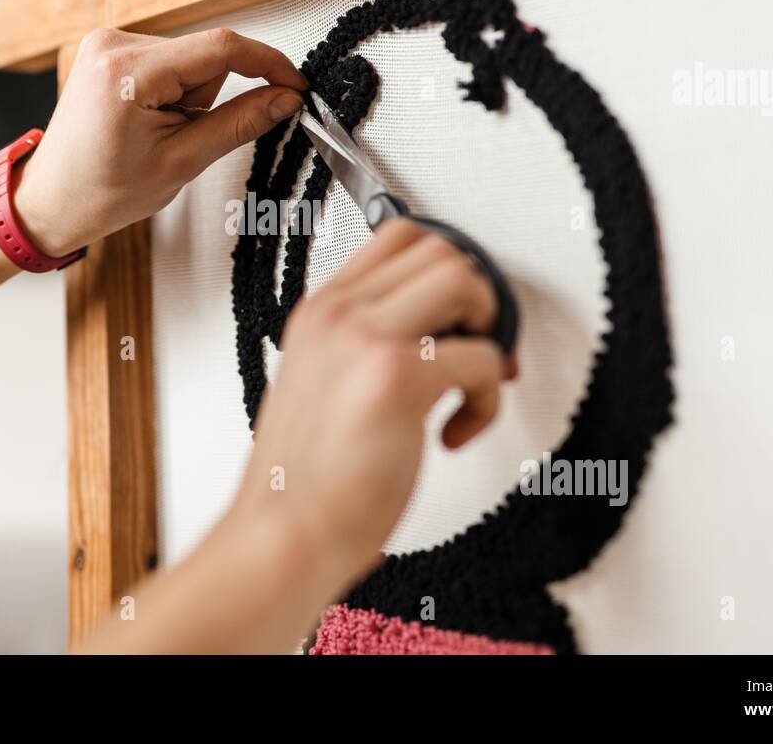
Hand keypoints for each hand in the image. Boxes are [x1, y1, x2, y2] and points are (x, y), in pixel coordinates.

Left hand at [13, 27, 306, 255]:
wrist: (52, 200)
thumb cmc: (103, 191)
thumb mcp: (182, 163)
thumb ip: (239, 124)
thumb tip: (285, 98)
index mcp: (127, 72)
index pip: (221, 48)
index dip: (268, 64)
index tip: (296, 85)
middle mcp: (113, 44)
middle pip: (206, 57)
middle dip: (206, 100)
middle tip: (177, 140)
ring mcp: (107, 43)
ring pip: (190, 60)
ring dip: (187, 98)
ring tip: (153, 134)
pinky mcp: (109, 49)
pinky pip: (168, 62)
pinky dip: (171, 92)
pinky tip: (144, 121)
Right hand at [230, 218, 513, 589]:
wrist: (284, 537)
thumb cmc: (304, 480)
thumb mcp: (322, 385)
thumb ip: (365, 345)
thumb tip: (438, 332)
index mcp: (320, 311)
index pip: (399, 236)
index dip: (447, 272)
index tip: (458, 320)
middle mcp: (339, 313)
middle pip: (442, 249)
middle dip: (478, 300)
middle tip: (473, 351)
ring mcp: (365, 338)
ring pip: (466, 280)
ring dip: (488, 333)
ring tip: (469, 382)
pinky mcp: (396, 377)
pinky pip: (483, 357)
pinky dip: (487, 400)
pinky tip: (453, 434)